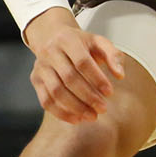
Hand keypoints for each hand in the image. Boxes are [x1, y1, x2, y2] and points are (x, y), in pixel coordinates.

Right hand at [23, 8, 127, 124]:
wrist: (52, 37)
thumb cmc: (81, 44)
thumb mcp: (99, 42)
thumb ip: (113, 56)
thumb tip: (120, 75)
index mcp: (68, 40)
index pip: (82, 62)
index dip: (96, 79)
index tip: (110, 93)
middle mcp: (50, 52)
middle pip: (69, 78)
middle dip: (88, 96)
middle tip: (103, 109)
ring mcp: (41, 67)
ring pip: (56, 91)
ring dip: (75, 107)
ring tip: (92, 116)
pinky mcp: (35, 80)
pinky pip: (46, 100)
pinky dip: (61, 113)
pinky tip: (77, 119)